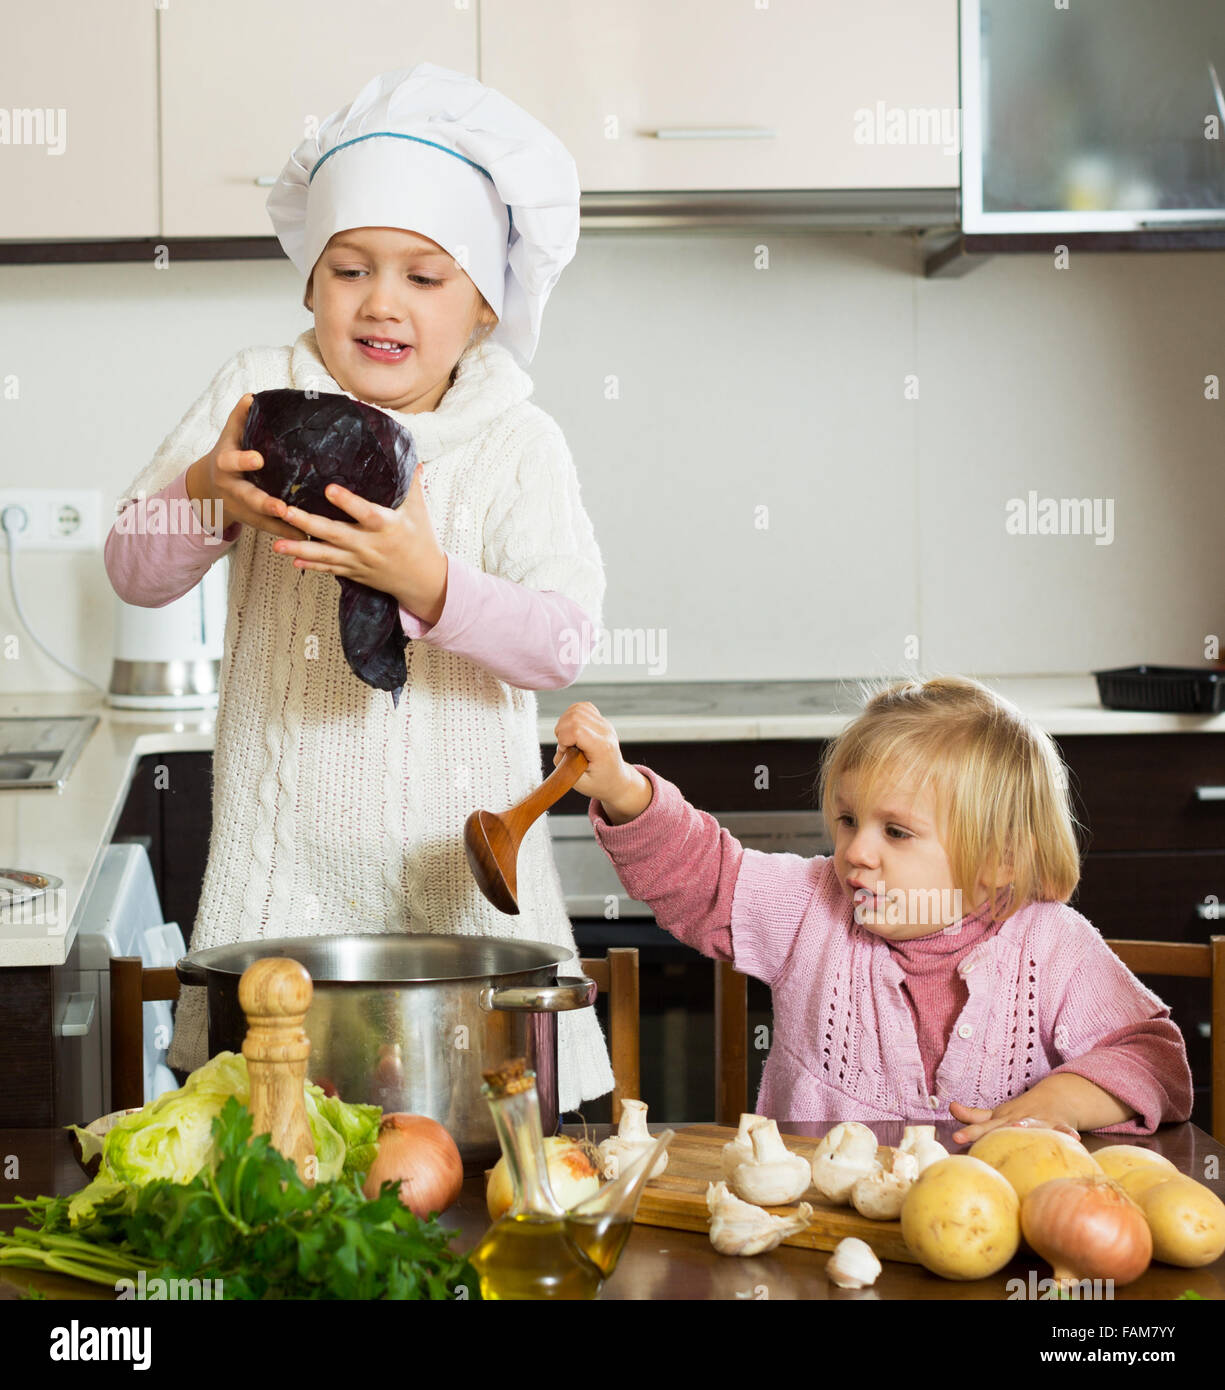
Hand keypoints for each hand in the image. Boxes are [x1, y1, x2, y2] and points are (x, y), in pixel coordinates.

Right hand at [185, 394, 307, 541]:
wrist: (210, 486)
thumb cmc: (228, 454)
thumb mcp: (230, 436)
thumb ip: (240, 418)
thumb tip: (252, 397)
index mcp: (225, 464)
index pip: (231, 461)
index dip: (243, 460)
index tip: (258, 458)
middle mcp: (231, 488)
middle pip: (247, 497)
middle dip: (264, 503)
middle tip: (281, 507)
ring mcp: (241, 507)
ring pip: (260, 519)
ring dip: (279, 525)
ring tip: (300, 529)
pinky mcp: (252, 521)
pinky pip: (270, 530)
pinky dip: (286, 535)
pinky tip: (304, 539)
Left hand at [272, 468, 447, 622]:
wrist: (424, 580)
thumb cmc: (422, 540)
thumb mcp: (420, 511)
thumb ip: (412, 484)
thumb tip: (411, 457)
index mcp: (387, 526)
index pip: (366, 513)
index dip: (348, 502)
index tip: (329, 489)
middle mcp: (370, 545)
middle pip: (334, 533)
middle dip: (306, 523)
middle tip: (283, 511)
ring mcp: (360, 561)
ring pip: (325, 555)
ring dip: (299, 549)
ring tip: (276, 544)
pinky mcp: (355, 572)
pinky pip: (329, 569)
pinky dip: (311, 566)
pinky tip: (292, 560)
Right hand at [552, 702, 651, 822]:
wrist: (617, 780)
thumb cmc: (599, 783)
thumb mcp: (579, 783)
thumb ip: (565, 766)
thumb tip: (560, 748)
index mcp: (603, 748)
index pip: (577, 730)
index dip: (563, 739)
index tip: (565, 752)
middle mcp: (606, 732)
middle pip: (575, 716)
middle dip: (561, 730)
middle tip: (565, 746)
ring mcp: (605, 724)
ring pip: (577, 708)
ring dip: (565, 722)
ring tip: (568, 738)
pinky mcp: (601, 720)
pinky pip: (582, 707)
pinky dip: (572, 715)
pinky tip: (572, 730)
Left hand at [950, 1096, 1080, 1145]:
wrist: (1055, 1099)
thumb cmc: (1019, 1113)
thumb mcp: (996, 1115)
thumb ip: (974, 1116)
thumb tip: (950, 1107)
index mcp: (1002, 1120)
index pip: (982, 1127)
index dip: (969, 1132)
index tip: (955, 1138)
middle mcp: (1017, 1120)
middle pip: (1002, 1126)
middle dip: (991, 1130)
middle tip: (983, 1135)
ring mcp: (1037, 1121)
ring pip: (1031, 1124)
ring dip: (1026, 1126)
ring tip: (1018, 1127)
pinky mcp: (1057, 1125)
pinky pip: (1063, 1129)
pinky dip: (1067, 1132)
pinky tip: (1073, 1138)